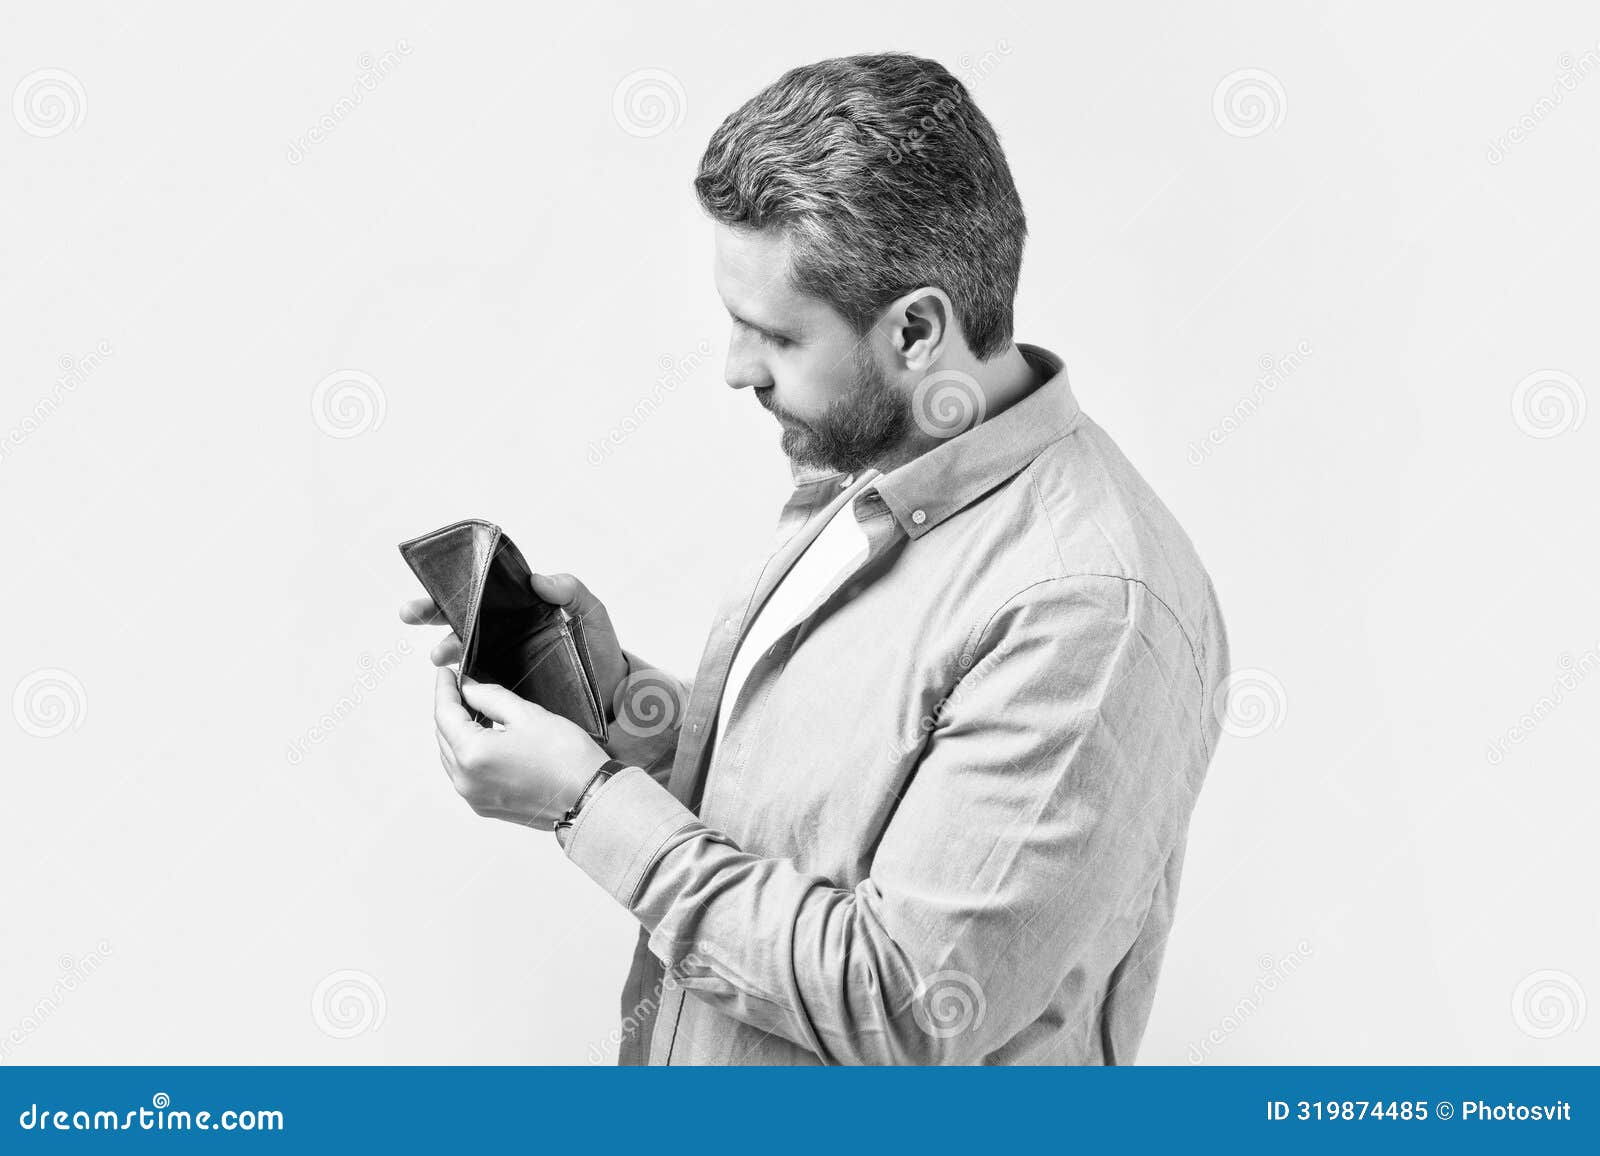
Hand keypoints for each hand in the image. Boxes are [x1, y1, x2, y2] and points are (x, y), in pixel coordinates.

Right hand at [399, 572, 627, 712]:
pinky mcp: (505, 690)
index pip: (477, 595)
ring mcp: (501, 662)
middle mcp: (503, 633)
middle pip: (459, 620)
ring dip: (446, 649)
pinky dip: (462, 686)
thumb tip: (538, 579)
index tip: (427, 593)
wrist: (613, 694)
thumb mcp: (590, 613)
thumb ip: (570, 590)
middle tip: (411, 614)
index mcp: (518, 609)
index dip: (448, 592)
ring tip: (441, 655)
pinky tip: (456, 686)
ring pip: (464, 652)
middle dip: (431, 614)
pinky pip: (477, 686)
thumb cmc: (600, 649)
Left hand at [432, 668, 609, 829]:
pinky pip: (464, 773)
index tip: (446, 671)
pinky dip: (468, 752)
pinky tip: (485, 738)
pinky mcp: (485, 806)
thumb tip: (468, 688)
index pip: (444, 714)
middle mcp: (466, 780)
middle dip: (450, 708)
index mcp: (473, 755)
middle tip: (462, 686)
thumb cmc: (566, 759)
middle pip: (442, 736)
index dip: (444, 688)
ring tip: (475, 710)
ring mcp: (474, 796)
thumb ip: (489, 696)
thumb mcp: (527, 714)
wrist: (589, 797)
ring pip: (451, 756)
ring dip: (457, 731)